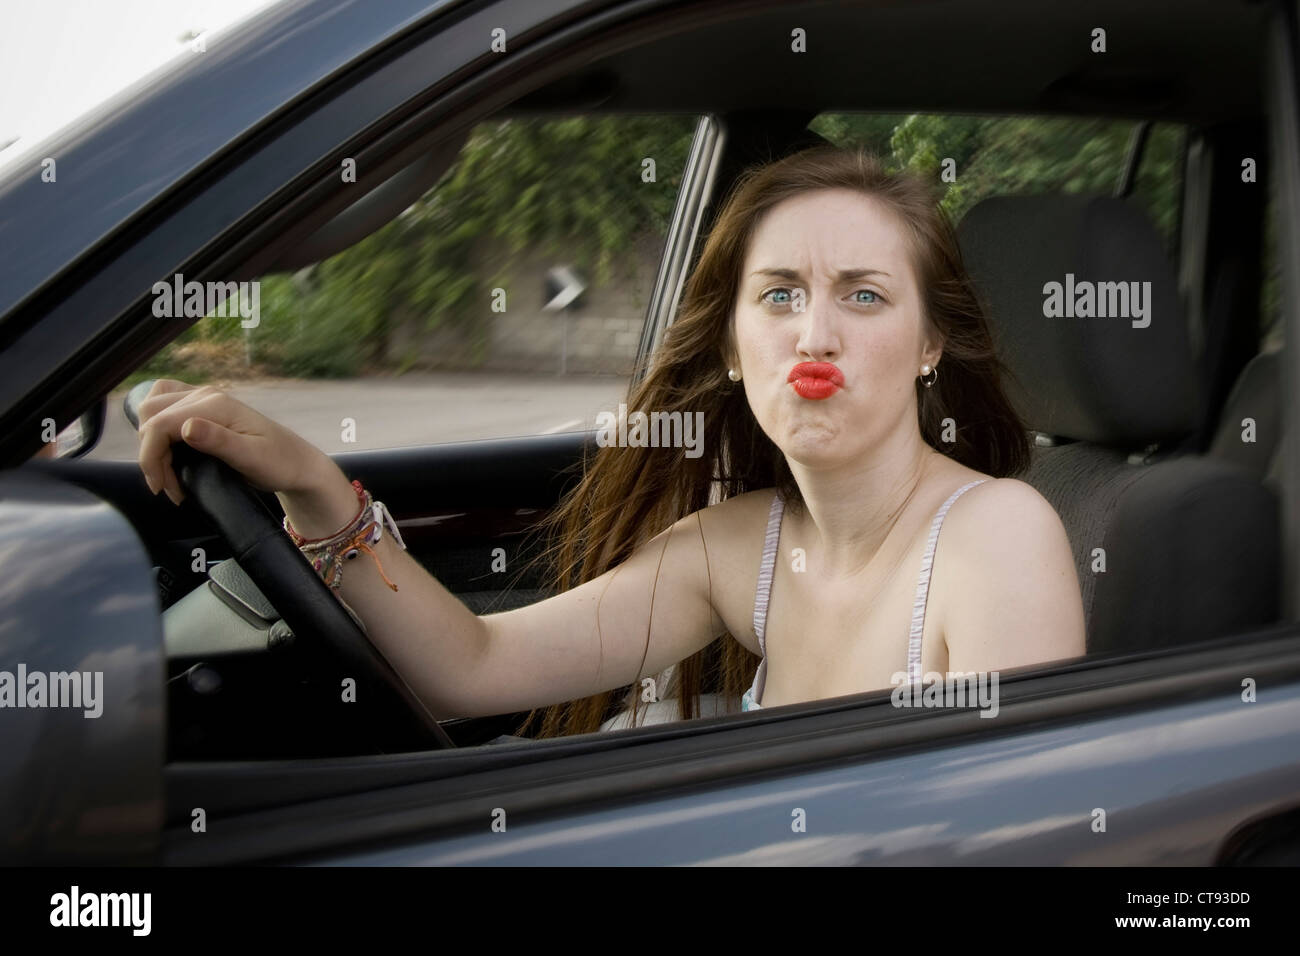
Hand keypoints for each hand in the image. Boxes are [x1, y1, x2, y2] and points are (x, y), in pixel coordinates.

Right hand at [135, 379, 334, 505]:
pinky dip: (159, 432)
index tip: (162, 488)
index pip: (159, 424)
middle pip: (150, 414)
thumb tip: (186, 427)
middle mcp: (205, 395)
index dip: (150, 457)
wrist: (297, 463)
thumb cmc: (279, 463)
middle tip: (169, 486)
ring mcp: (204, 398)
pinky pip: (165, 409)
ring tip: (170, 476)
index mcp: (214, 405)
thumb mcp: (252, 458)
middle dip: (150, 453)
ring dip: (152, 443)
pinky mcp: (204, 408)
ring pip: (153, 408)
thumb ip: (219, 441)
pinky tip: (170, 456)